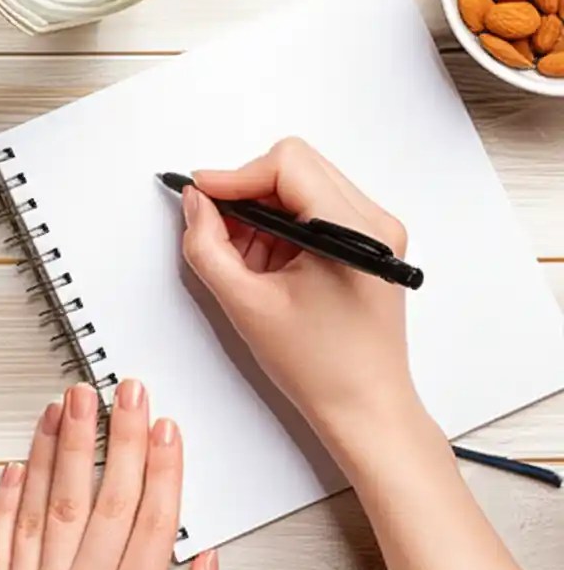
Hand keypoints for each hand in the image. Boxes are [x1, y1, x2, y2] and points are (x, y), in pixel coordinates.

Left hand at [0, 381, 223, 569]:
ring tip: (66, 407)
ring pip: (47, 511)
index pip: (152, 524)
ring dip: (59, 452)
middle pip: (105, 503)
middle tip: (123, 394)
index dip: (164, 470)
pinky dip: (7, 506)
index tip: (166, 430)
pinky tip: (16, 468)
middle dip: (119, 440)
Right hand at [179, 137, 418, 437]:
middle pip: (295, 166)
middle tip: (216, 226)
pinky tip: (267, 264)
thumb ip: (208, 246)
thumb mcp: (246, 304)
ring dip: (263, 211)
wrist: (365, 406)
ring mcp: (373, 231)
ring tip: (246, 258)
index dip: (235, 176)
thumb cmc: (321, 368)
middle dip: (248, 192)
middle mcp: (373, 221)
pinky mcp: (366, 243)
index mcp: (352, 231)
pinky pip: (313, 209)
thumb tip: (195, 205)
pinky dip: (280, 227)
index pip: (286, 164)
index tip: (202, 197)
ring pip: (302, 185)